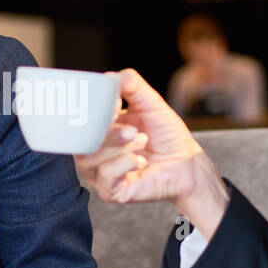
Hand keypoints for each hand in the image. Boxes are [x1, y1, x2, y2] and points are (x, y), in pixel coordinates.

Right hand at [75, 68, 204, 205]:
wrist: (187, 163)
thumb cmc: (167, 135)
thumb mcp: (150, 103)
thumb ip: (131, 86)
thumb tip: (111, 76)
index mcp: (100, 128)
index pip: (80, 118)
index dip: (91, 110)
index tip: (114, 104)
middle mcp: (95, 150)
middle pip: (81, 139)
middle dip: (106, 132)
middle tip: (131, 130)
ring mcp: (101, 172)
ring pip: (90, 158)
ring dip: (118, 147)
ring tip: (142, 142)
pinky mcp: (111, 191)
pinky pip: (104, 177)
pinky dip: (123, 164)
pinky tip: (140, 160)